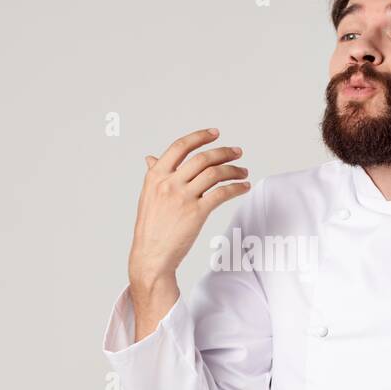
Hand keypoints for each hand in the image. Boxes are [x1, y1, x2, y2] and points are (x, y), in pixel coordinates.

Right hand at [127, 128, 249, 317]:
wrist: (151, 255)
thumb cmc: (150, 228)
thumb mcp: (147, 196)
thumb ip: (153, 174)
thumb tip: (151, 158)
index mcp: (156, 176)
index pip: (180, 147)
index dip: (200, 137)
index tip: (215, 134)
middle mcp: (169, 183)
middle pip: (202, 158)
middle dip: (224, 152)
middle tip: (237, 152)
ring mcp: (183, 197)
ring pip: (214, 173)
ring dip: (233, 169)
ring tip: (243, 171)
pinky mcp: (197, 212)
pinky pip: (222, 193)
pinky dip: (236, 187)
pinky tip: (243, 187)